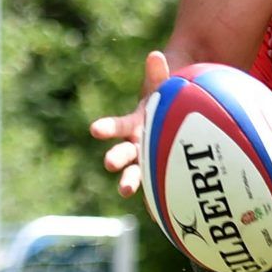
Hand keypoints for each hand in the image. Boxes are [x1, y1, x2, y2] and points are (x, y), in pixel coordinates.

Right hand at [91, 51, 172, 198]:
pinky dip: (156, 201)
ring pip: (135, 174)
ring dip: (129, 182)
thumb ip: (158, 74)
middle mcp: (135, 145)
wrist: (176, 111)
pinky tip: (158, 216)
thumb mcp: (163, 86)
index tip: (95, 130)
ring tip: (125, 191)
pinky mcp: (157, 170)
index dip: (107, 128)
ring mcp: (146, 160)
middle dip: (116, 160)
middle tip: (110, 164)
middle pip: (123, 155)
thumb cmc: (167, 99)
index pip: (117, 127)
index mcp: (134, 125)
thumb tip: (157, 55)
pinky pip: (157, 188)